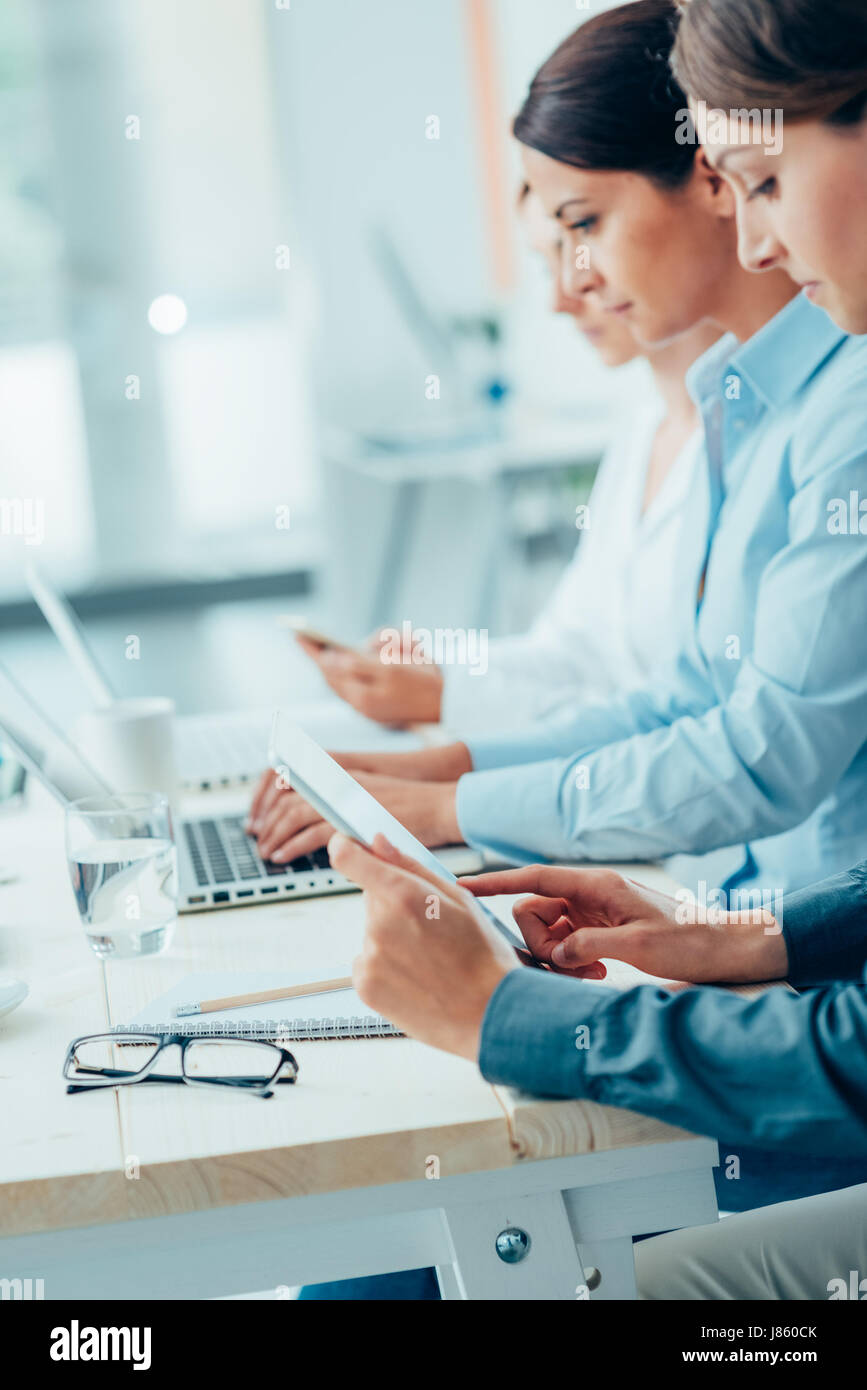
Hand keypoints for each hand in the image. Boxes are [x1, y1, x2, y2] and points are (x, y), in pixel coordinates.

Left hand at [251, 770, 461, 862]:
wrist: (440, 806)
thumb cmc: (410, 806)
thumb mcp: (368, 794)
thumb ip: (340, 801)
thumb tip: (313, 819)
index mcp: (338, 770)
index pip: (287, 774)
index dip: (264, 795)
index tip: (256, 815)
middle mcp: (337, 780)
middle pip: (285, 797)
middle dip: (265, 819)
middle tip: (256, 838)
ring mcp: (345, 799)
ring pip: (293, 815)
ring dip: (274, 836)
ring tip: (267, 852)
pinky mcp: (354, 821)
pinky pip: (311, 834)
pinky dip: (292, 847)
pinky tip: (284, 856)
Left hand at [296, 636, 442, 724]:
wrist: (450, 705)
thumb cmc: (424, 680)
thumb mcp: (394, 664)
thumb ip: (361, 663)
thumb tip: (334, 659)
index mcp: (366, 695)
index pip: (331, 669)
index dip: (314, 652)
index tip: (299, 634)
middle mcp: (363, 706)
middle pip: (332, 679)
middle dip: (319, 659)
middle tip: (305, 640)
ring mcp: (368, 711)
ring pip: (340, 686)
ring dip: (329, 669)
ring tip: (318, 652)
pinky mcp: (375, 712)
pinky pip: (351, 692)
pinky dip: (342, 678)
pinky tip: (339, 668)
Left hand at [330, 832, 518, 1059]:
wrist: (489, 1014)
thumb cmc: (482, 955)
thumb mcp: (459, 899)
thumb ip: (412, 866)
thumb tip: (378, 841)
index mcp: (403, 895)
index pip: (348, 857)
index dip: (345, 847)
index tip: (347, 846)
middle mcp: (379, 924)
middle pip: (372, 897)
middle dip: (394, 903)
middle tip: (430, 928)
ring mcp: (369, 957)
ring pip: (373, 931)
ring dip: (392, 937)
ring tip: (430, 959)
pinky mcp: (364, 985)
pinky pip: (369, 961)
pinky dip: (387, 966)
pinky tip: (417, 977)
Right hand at [460, 866, 789, 983]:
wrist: (725, 949)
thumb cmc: (689, 941)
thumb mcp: (638, 946)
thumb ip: (589, 948)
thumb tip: (555, 957)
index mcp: (595, 884)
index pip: (532, 879)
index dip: (493, 882)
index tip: (460, 887)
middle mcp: (590, 894)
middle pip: (533, 910)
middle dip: (537, 942)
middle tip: (567, 968)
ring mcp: (593, 912)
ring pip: (547, 932)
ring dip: (556, 957)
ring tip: (589, 975)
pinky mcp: (600, 930)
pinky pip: (566, 944)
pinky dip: (571, 962)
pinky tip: (596, 975)